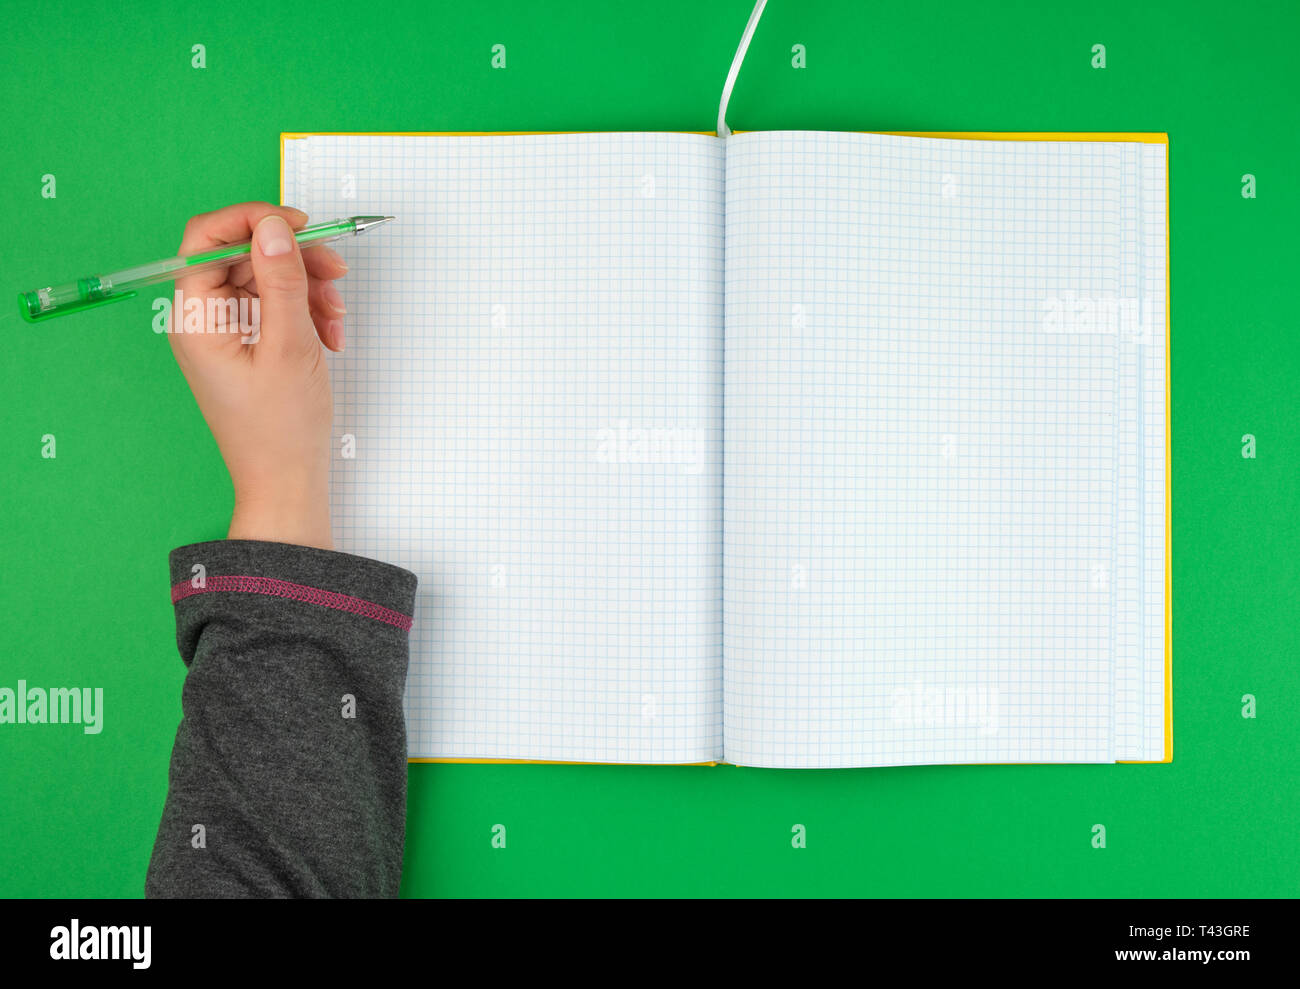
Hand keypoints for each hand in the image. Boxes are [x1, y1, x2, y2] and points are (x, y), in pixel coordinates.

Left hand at [168, 202, 348, 550]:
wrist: (287, 480)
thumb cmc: (279, 428)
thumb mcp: (288, 344)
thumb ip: (281, 280)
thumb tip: (273, 226)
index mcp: (195, 317)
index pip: (206, 238)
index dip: (251, 220)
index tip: (296, 223)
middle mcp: (204, 318)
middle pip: (243, 255)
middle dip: (292, 258)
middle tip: (335, 270)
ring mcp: (227, 330)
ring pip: (265, 278)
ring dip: (307, 286)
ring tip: (335, 316)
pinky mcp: (249, 342)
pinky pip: (275, 305)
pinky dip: (306, 310)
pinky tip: (329, 333)